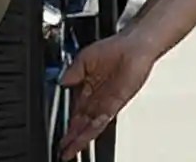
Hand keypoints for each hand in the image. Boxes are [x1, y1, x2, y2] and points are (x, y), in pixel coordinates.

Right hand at [57, 33, 157, 159]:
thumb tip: (60, 83)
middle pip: (82, 124)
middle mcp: (97, 99)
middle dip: (72, 138)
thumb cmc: (114, 47)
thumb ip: (71, 73)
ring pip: (92, 125)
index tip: (61, 138)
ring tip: (72, 149)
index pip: (75, 114)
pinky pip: (105, 117)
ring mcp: (108, 101)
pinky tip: (87, 134)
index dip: (68, 127)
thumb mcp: (84, 59)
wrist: (135, 45)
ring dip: (82, 138)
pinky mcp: (118, 101)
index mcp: (88, 90)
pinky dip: (96, 126)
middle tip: (64, 151)